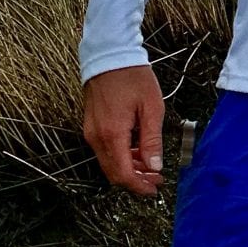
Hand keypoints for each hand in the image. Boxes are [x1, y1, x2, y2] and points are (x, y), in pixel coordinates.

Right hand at [82, 64, 165, 196]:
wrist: (110, 57)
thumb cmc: (132, 77)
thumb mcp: (151, 108)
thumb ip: (152, 140)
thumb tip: (154, 166)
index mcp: (112, 134)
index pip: (122, 174)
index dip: (138, 186)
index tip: (153, 189)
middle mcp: (97, 137)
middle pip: (113, 173)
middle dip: (135, 180)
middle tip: (155, 180)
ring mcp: (91, 133)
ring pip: (109, 163)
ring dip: (128, 169)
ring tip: (150, 167)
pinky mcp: (91, 127)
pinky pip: (105, 151)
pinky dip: (121, 157)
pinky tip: (137, 153)